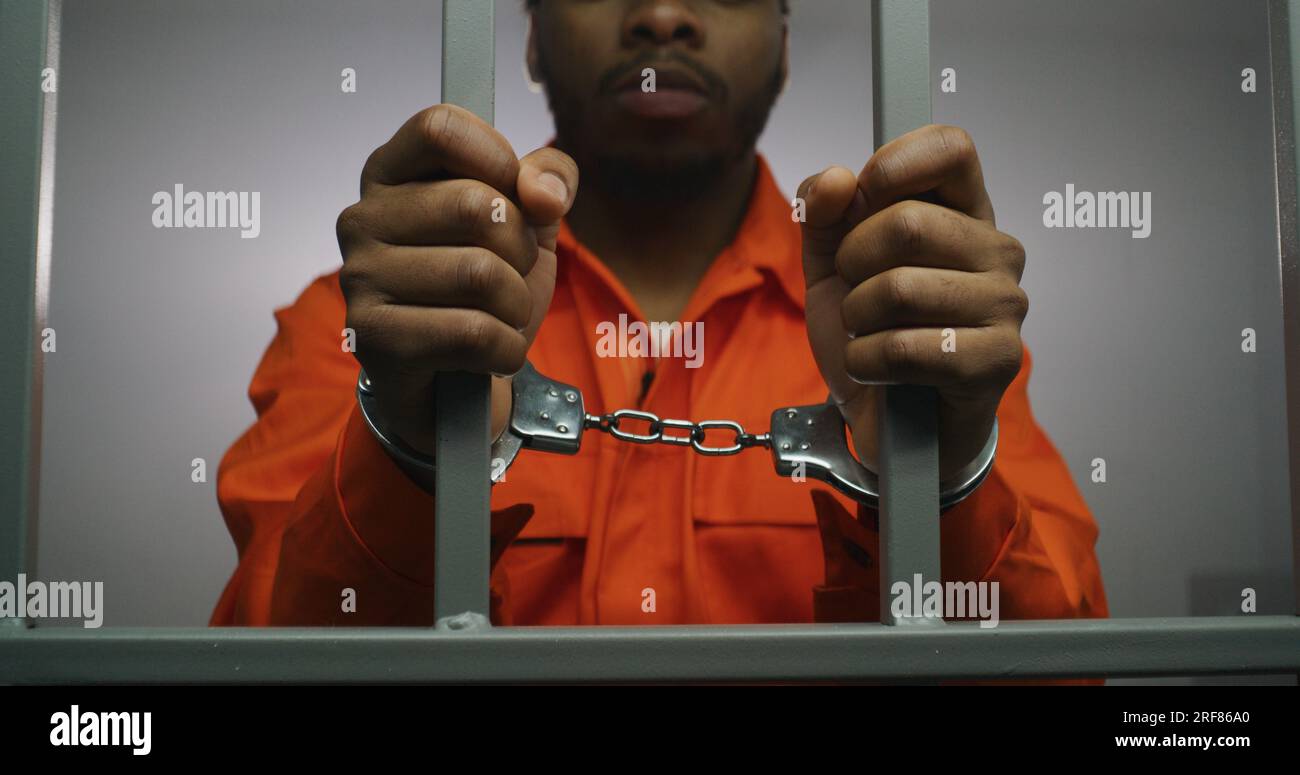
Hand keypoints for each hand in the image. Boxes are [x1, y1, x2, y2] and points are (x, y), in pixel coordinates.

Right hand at [336, 104, 578, 456]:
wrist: (455, 383)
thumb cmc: (486, 290)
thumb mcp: (529, 225)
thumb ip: (549, 182)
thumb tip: (542, 192)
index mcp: (392, 173)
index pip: (441, 127)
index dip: (498, 158)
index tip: (516, 197)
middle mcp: (362, 217)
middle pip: (478, 205)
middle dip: (521, 248)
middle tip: (512, 273)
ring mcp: (360, 276)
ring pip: (481, 274)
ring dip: (517, 305)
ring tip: (501, 316)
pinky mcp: (372, 336)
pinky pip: (472, 332)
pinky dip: (506, 348)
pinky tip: (491, 353)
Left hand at [799, 125, 1027, 481]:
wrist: (885, 422)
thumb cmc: (869, 335)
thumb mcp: (831, 267)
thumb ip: (824, 214)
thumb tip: (839, 178)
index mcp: (963, 214)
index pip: (952, 148)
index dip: (894, 166)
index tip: (861, 198)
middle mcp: (996, 251)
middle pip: (906, 222)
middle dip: (852, 263)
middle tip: (854, 292)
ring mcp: (1005, 305)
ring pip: (898, 288)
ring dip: (856, 318)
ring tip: (868, 333)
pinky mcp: (996, 361)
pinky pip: (903, 347)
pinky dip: (866, 360)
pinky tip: (877, 369)